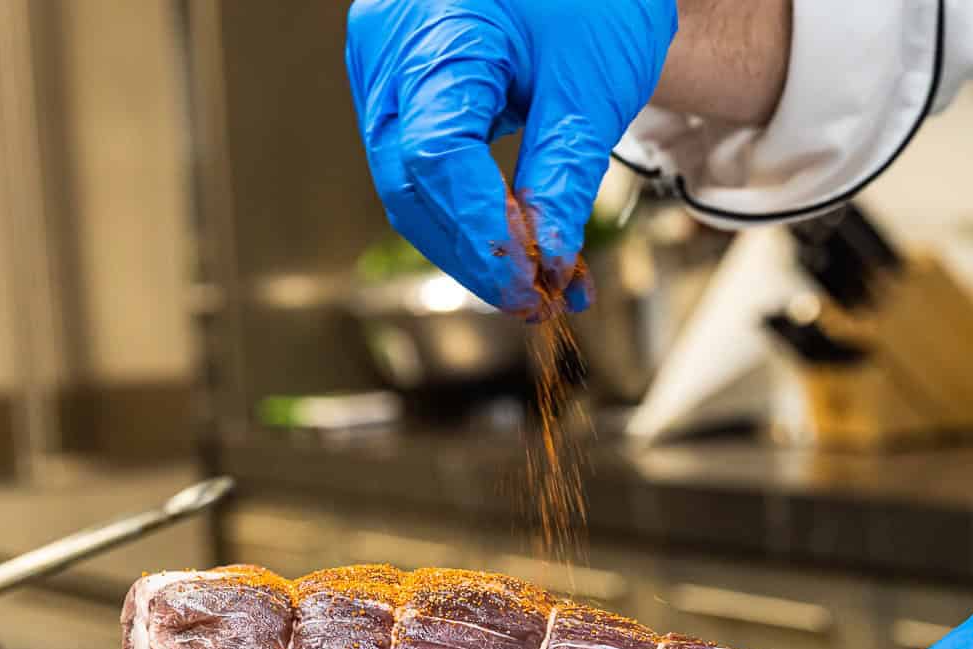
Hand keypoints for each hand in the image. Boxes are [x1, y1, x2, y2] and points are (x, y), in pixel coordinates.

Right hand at [345, 0, 675, 312]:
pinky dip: (462, 207)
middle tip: (533, 299)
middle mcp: (386, 43)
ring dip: (466, 240)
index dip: (479, 229)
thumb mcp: (592, 82)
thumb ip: (561, 174)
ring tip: (530, 281)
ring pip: (406, 181)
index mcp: (434, 25)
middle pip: (408, 179)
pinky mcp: (394, 79)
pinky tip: (509, 242)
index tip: (530, 281)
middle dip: (472, 250)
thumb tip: (546, 261)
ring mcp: (381, 60)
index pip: (434, 154)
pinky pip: (414, 160)